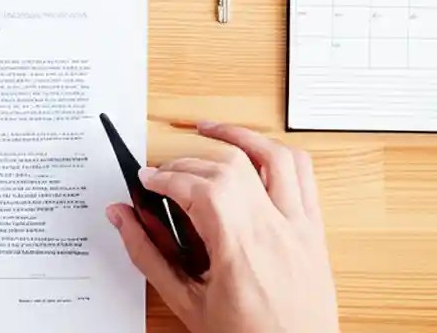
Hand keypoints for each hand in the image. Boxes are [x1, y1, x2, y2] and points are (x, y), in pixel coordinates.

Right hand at [107, 122, 338, 332]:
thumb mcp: (187, 304)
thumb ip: (149, 256)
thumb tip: (122, 219)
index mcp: (240, 251)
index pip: (199, 189)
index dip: (165, 177)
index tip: (146, 181)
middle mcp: (273, 231)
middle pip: (227, 167)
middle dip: (187, 163)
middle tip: (164, 178)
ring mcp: (299, 226)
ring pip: (270, 156)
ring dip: (236, 136)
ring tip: (206, 131)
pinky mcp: (314, 228)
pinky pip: (303, 173)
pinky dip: (275, 151)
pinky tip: (253, 149)